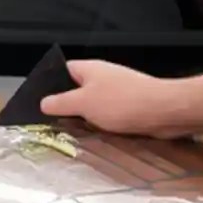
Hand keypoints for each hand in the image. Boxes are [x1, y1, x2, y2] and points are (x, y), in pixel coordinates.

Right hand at [42, 61, 195, 138]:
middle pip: (76, 88)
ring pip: (91, 103)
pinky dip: (98, 123)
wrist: (164, 111)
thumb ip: (60, 103)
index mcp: (89, 69)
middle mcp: (103, 76)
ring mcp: (116, 90)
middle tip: (50, 121)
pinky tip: (94, 134)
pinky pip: (106, 113)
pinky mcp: (128, 105)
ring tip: (69, 131)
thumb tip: (43, 103)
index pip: (62, 70)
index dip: (49, 83)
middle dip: (64, 104)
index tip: (37, 101)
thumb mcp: (83, 103)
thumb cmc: (122, 103)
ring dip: (82, 116)